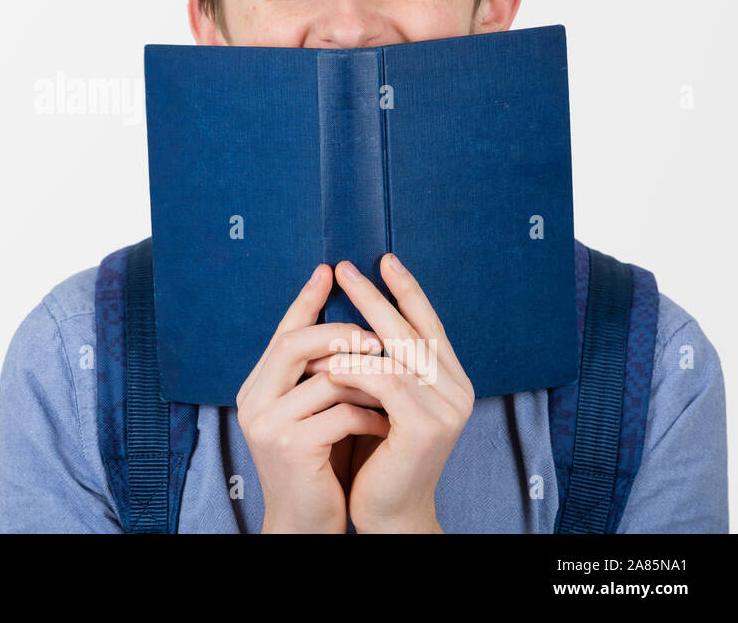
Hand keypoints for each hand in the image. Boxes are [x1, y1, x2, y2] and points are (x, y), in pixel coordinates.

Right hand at [237, 263, 390, 532]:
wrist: (304, 525)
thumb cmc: (317, 467)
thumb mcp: (311, 415)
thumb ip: (317, 377)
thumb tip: (347, 329)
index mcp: (256, 388)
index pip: (281, 332)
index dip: (305, 300)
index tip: (328, 270)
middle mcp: (253, 400)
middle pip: (295, 343)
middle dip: (340, 332)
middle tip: (376, 335)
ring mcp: (269, 424)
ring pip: (326, 377)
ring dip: (367, 381)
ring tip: (393, 388)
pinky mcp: (292, 447)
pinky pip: (343, 413)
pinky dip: (370, 417)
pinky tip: (384, 426)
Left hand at [306, 254, 474, 532]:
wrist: (388, 512)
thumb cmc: (377, 456)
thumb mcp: (380, 401)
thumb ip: (381, 365)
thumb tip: (352, 319)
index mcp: (450, 380)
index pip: (428, 324)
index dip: (407, 291)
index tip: (383, 260)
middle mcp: (456, 390)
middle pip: (411, 330)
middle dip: (375, 297)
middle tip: (345, 268)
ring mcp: (446, 408)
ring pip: (395, 354)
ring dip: (352, 336)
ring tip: (316, 326)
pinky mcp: (426, 426)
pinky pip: (384, 382)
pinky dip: (353, 370)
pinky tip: (326, 365)